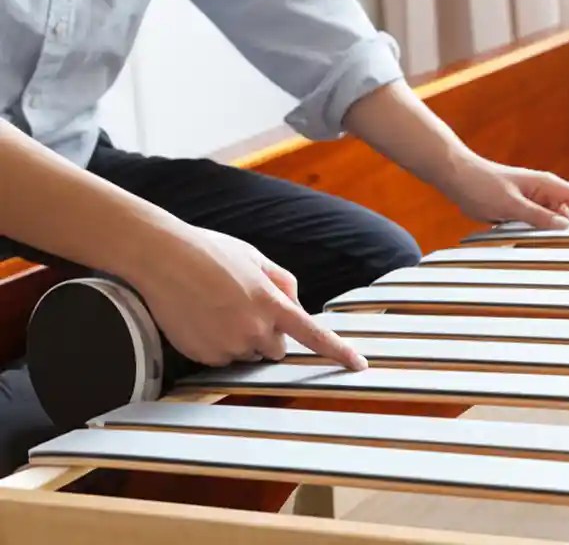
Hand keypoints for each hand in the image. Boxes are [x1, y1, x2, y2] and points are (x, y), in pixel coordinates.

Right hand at [124, 226, 366, 370]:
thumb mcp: (256, 259)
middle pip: (277, 349)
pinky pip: (222, 359)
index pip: (313, 335)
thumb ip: (283, 284)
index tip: (358, 366)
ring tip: (215, 308)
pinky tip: (201, 318)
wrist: (161, 258)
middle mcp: (254, 330)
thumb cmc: (211, 253)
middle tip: (242, 306)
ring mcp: (228, 345)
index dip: (338, 352)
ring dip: (241, 338)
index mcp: (272, 303)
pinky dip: (217, 344)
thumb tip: (297, 308)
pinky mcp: (204, 356)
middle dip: (268, 334)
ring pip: (248, 354)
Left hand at [439, 155, 568, 229]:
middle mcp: (544, 193)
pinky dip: (531, 234)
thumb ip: (538, 216)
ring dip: (543, 234)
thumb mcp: (510, 204)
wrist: (457, 177)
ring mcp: (534, 203)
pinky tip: (514, 234)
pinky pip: (535, 227)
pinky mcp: (522, 212)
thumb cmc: (482, 185)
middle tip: (558, 244)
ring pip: (551, 225)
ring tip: (519, 232)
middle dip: (567, 232)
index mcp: (547, 185)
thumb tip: (565, 226)